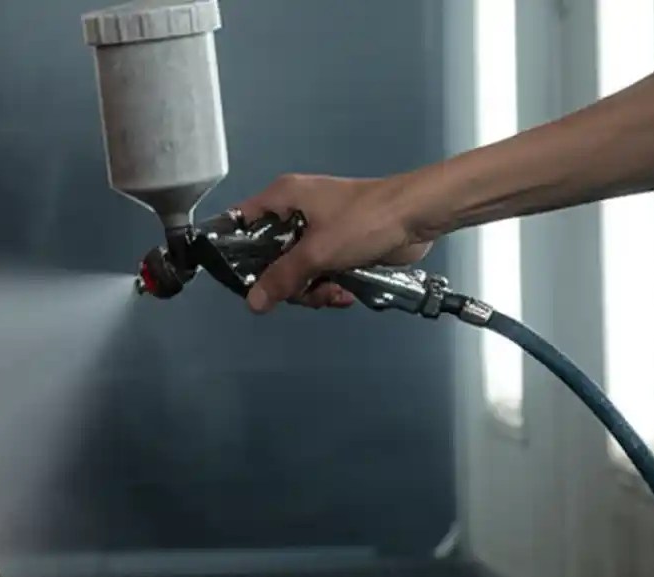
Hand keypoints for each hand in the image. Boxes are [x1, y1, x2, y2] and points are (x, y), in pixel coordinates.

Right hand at [235, 173, 436, 312]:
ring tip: (332, 293)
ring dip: (311, 289)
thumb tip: (253, 303)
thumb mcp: (317, 251)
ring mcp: (317, 231)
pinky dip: (328, 286)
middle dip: (286, 281)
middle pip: (269, 256)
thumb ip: (282, 278)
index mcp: (283, 197)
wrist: (417, 216)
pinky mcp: (338, 247)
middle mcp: (295, 212)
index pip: (241, 222)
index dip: (235, 250)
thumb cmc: (364, 221)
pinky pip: (318, 273)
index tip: (242, 278)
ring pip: (295, 271)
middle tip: (302, 291)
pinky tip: (344, 293)